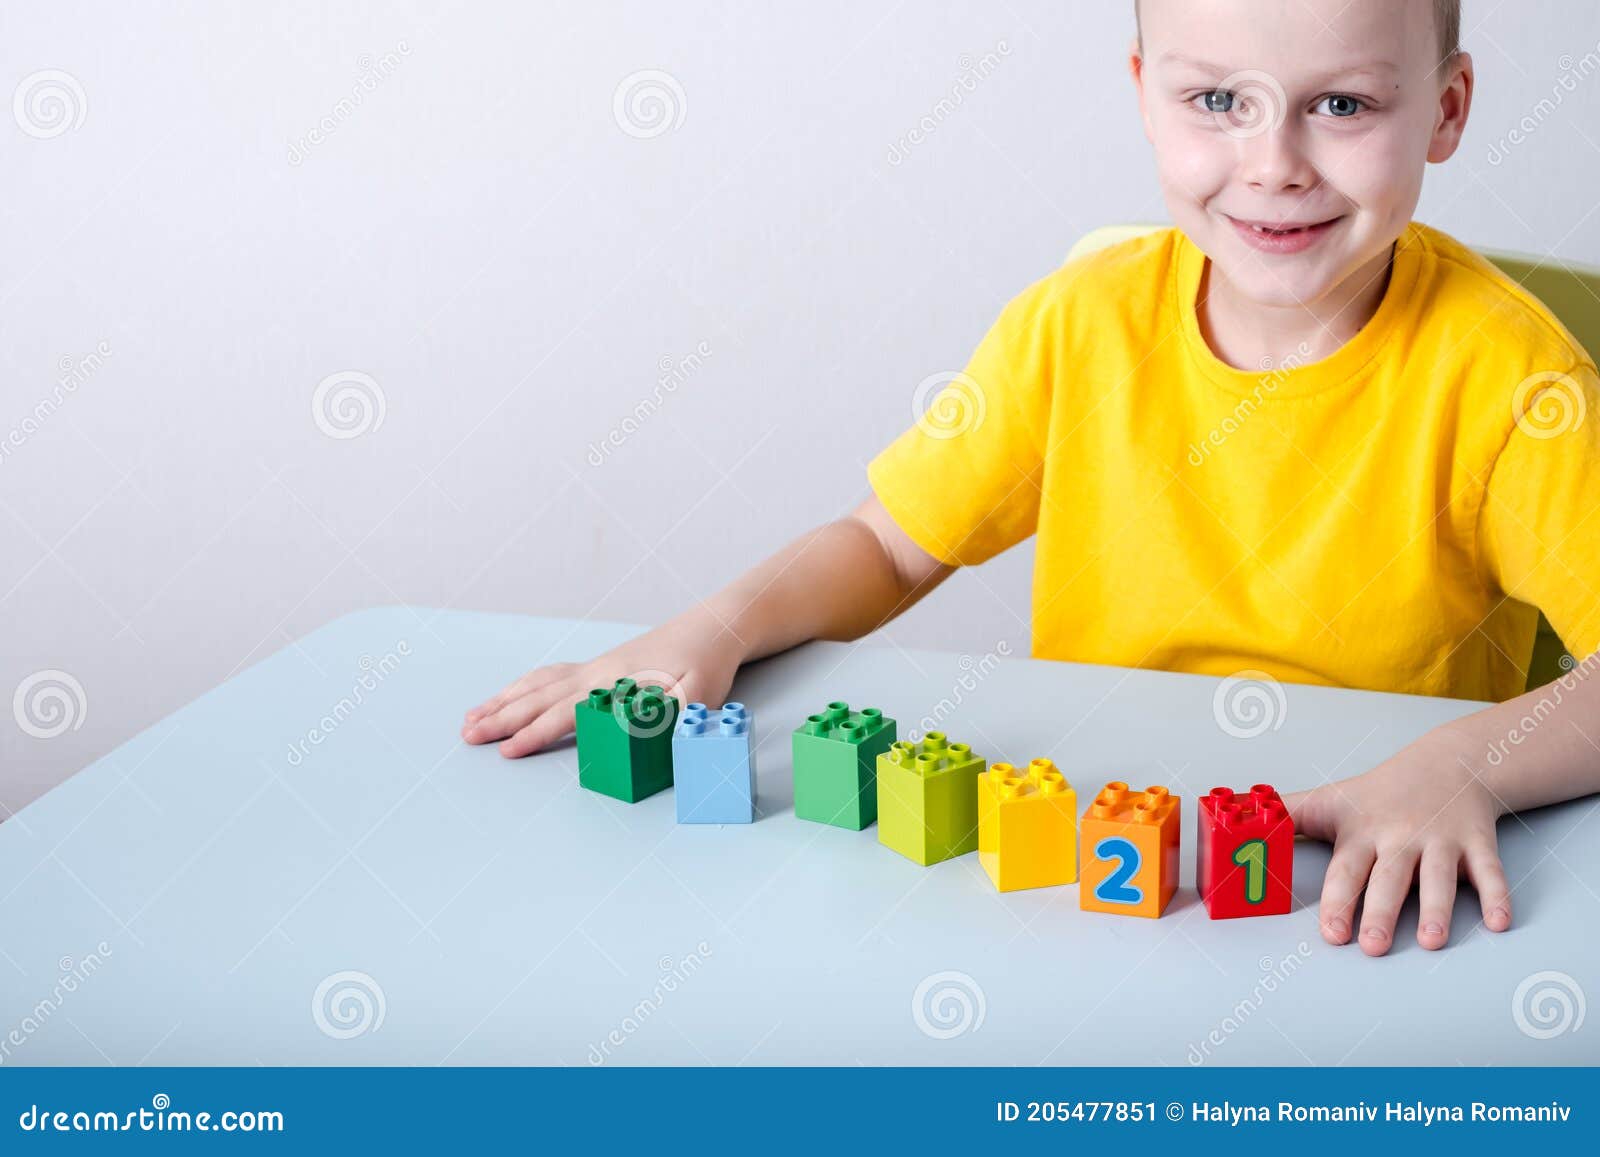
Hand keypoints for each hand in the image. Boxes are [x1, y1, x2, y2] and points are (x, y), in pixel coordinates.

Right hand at [461, 608, 745, 757]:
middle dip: (501, 718)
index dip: (535, 733)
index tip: (507, 750)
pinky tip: (509, 694)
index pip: (565, 713)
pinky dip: (522, 686)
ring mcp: (593, 667)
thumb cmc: (704, 665)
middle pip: (538, 698)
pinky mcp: (597, 666)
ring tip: (471, 719)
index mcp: (613, 684)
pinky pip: (548, 676)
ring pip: (536, 685)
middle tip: (468, 736)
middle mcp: (595, 674)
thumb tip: (645, 728)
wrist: (709, 630)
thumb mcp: (699, 694)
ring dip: (502, 702)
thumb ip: (674, 711)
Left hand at [1284, 728, 1513, 955]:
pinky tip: (1498, 922)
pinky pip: (1489, 872)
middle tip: (1371, 946)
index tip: (1330, 932)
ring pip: (1439, 879)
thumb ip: (1284, 817)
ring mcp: (1440, 841)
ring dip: (1436, 910)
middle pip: (1389, 879)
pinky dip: (1497, 896)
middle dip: (1379, 912)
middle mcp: (1400, 839)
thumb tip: (1228, 822)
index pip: (1345, 871)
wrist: (1445, 763)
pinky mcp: (1477, 843)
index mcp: (1361, 834)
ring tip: (1429, 941)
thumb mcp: (1327, 799)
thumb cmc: (1376, 792)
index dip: (1336, 901)